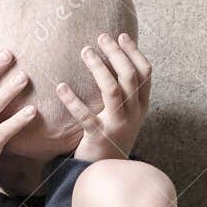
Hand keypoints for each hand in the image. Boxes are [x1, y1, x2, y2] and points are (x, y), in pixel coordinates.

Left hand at [57, 33, 151, 162]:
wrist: (108, 171)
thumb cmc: (113, 136)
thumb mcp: (126, 114)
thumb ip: (125, 92)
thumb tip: (115, 58)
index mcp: (141, 106)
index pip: (145, 73)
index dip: (134, 52)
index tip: (120, 35)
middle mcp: (133, 114)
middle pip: (129, 76)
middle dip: (116, 53)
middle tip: (100, 37)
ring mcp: (117, 125)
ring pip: (112, 89)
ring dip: (98, 67)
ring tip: (85, 51)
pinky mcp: (98, 137)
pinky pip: (85, 115)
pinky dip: (72, 99)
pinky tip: (61, 87)